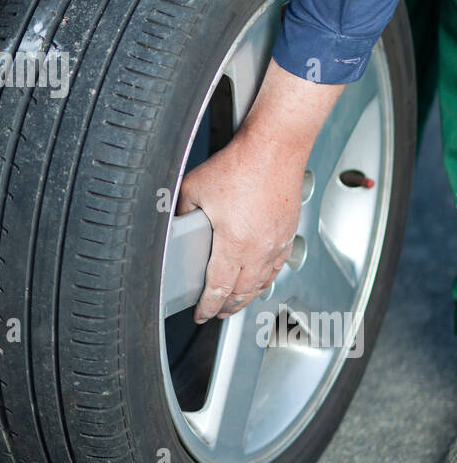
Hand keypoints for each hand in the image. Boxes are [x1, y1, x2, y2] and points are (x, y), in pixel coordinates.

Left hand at [176, 126, 306, 322]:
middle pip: (241, 292)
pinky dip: (266, 279)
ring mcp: (277, 242)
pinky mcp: (288, 232)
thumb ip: (182, 212)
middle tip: (217, 313)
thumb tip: (173, 224)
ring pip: (262, 282)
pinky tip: (262, 279)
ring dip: (247, 297)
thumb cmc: (241, 164)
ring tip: (237, 303)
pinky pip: (277, 266)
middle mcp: (258, 249)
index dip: (207, 306)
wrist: (275, 148)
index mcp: (234, 244)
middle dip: (227, 307)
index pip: (218, 288)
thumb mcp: (194, 188)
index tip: (201, 314)